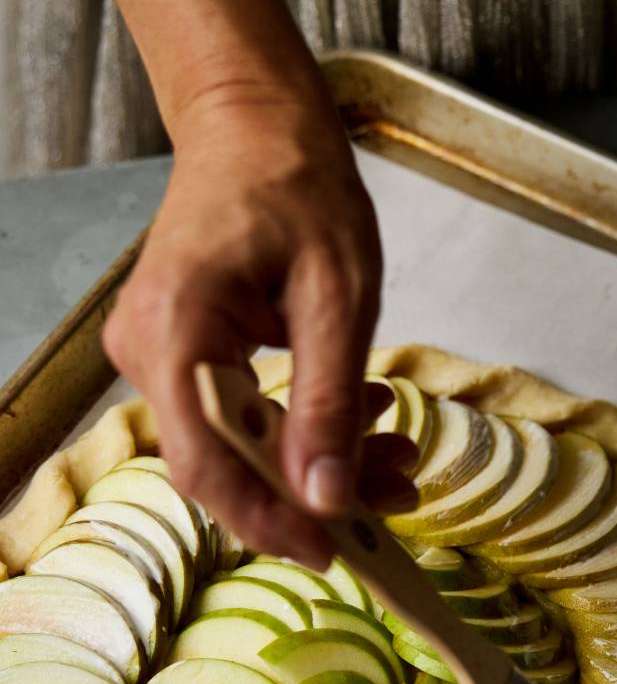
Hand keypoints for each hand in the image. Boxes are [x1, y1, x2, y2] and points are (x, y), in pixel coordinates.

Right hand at [103, 97, 398, 567]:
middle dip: (316, 491)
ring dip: (322, 461)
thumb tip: (326, 498)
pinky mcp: (188, 359)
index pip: (208, 462)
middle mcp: (151, 353)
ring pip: (243, 447)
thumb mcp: (340, 298)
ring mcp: (163, 358)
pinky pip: (245, 418)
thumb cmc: (298, 188)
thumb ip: (330, 403)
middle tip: (397, 489)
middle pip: (228, 464)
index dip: (269, 520)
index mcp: (176, 330)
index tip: (333, 553)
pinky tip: (365, 415)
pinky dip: (306, 428)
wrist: (257, 130)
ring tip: (397, 452)